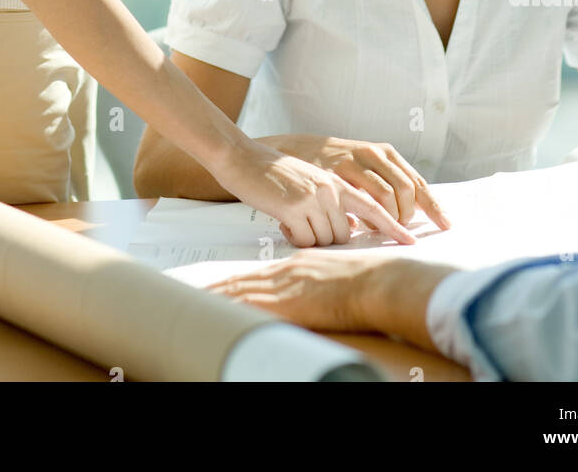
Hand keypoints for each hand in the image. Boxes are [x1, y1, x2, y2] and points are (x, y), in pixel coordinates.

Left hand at [206, 251, 460, 348]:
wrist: (380, 282)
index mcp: (300, 263)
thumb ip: (325, 275)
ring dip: (220, 297)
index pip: (261, 272)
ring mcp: (287, 286)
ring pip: (244, 291)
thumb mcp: (342, 272)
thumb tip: (319, 287)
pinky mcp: (289, 302)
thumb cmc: (370, 280)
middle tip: (198, 292)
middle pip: (246, 279)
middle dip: (222, 287)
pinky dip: (232, 308)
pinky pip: (251, 306)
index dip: (240, 279)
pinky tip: (216, 313)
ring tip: (196, 302)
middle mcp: (288, 271)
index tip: (223, 283)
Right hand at [213, 140, 420, 247]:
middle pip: (344, 235)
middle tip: (303, 223)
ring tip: (291, 217)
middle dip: (325, 237)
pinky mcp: (295, 207)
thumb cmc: (277, 177)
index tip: (411, 241)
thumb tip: (348, 230)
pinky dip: (293, 237)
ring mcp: (314, 197)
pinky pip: (304, 241)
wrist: (245, 160)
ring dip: (308, 237)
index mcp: (338, 181)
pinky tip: (282, 220)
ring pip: (324, 240)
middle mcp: (331, 189)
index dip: (393, 226)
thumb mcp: (312, 184)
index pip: (374, 206)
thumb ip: (333, 202)